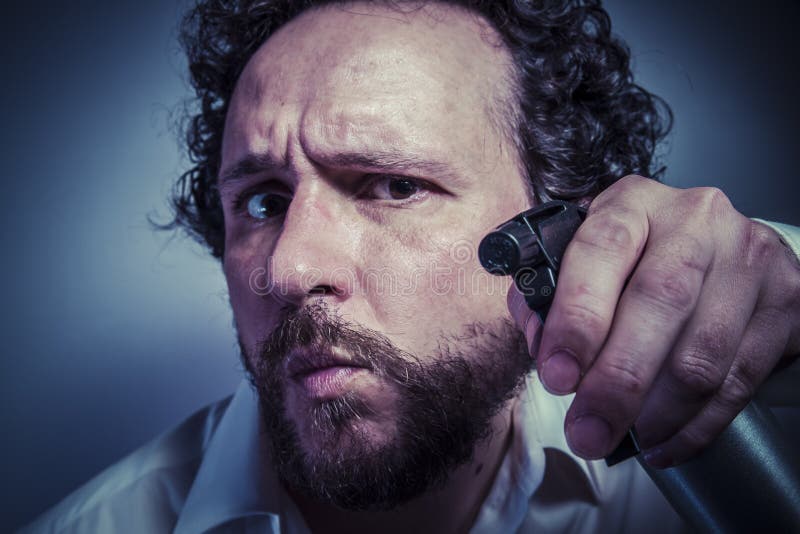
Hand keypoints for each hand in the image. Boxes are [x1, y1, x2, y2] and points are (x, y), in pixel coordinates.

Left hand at [507, 175, 799, 466]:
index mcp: (634, 203)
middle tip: (587, 431)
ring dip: (656, 412)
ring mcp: (747, 260)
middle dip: (617, 380)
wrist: (722, 248)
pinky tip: (662, 442)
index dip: (577, 316)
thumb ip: (547, 294)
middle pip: (660, 301)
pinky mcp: (785, 302)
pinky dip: (696, 425)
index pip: (602, 249)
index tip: (557, 374)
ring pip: (702, 352)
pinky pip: (739, 380)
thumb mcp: (583, 258)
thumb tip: (540, 344)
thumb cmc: (638, 260)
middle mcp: (696, 221)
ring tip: (622, 439)